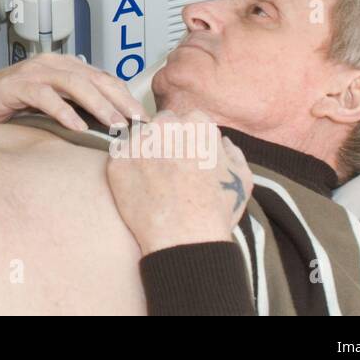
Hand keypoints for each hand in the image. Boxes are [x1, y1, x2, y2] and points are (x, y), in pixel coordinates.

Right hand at [0, 53, 145, 131]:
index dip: (126, 96)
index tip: (144, 118)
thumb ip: (76, 108)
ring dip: (98, 104)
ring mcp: (33, 72)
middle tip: (138, 122)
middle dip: (120, 100)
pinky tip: (78, 126)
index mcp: (63, 67)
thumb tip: (110, 127)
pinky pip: (45, 96)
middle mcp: (51, 64)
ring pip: (75, 84)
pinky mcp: (15, 85)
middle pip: (95, 78)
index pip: (103, 78)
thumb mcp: (50, 106)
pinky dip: (64, 111)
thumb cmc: (8, 107)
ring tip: (115, 124)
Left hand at [105, 109, 252, 254]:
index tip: (187, 161)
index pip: (186, 121)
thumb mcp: (242, 179)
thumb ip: (233, 153)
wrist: (185, 237)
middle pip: (160, 126)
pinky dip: (127, 171)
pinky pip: (120, 159)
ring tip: (154, 183)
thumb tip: (222, 142)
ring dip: (144, 154)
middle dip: (164, 142)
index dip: (187, 142)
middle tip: (169, 171)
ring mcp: (138, 141)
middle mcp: (165, 125)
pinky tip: (140, 190)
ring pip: (138, 140)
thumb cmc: (216, 210)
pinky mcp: (117, 160)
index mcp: (196, 122)